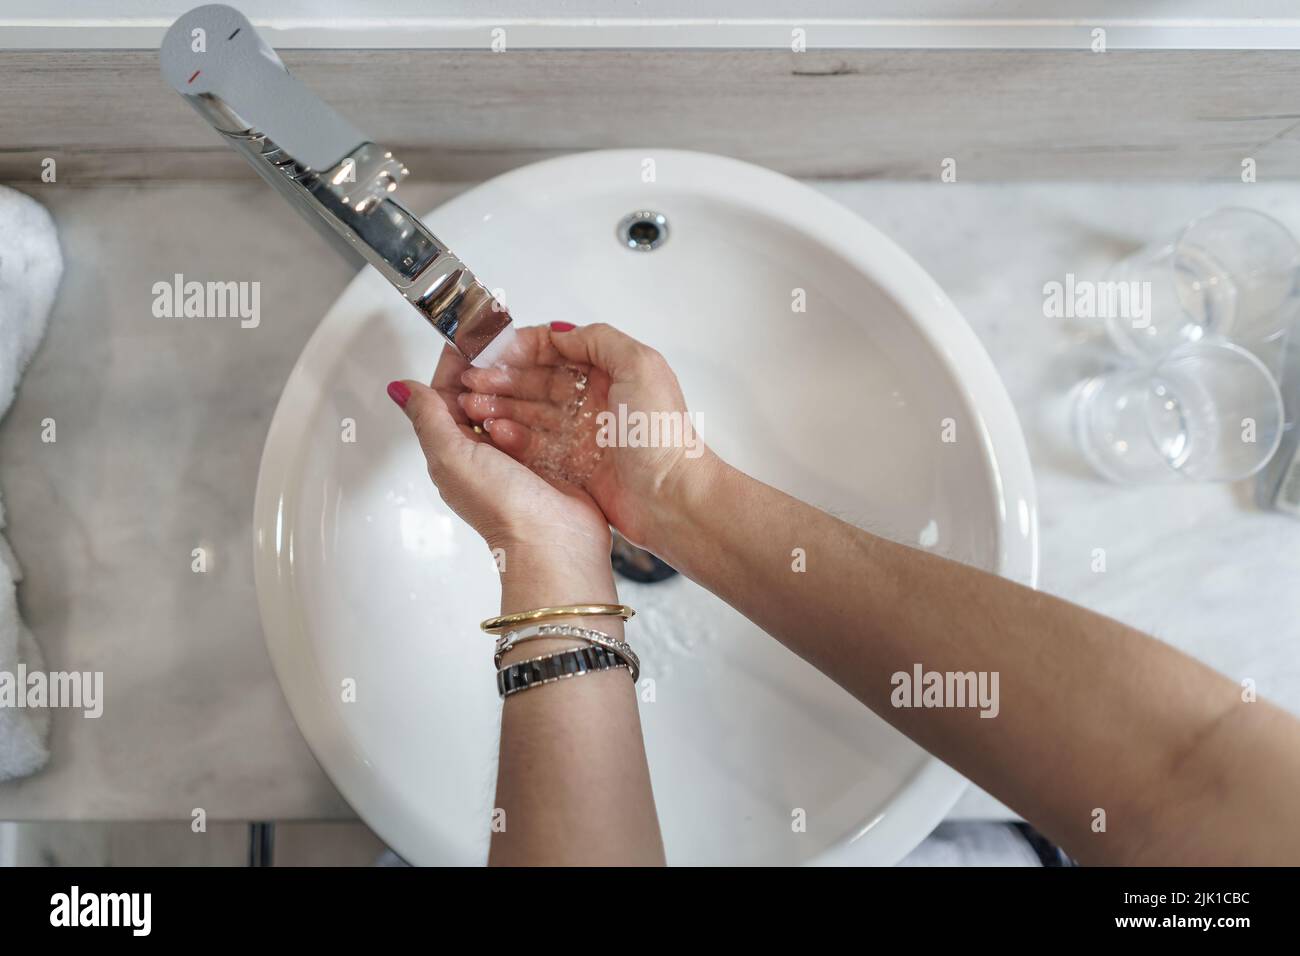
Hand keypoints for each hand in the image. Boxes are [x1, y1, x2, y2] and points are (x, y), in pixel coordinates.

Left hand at [387, 344, 613, 585]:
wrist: (554, 544)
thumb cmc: (502, 510)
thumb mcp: (451, 456)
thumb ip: (427, 417)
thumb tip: (398, 389)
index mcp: (453, 448)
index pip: (446, 391)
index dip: (456, 360)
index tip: (469, 332)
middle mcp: (483, 450)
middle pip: (481, 392)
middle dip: (489, 366)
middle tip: (502, 341)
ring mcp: (518, 452)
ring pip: (514, 401)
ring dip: (519, 381)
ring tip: (528, 362)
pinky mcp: (551, 455)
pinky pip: (546, 417)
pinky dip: (548, 400)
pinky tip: (555, 387)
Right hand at [458, 322, 717, 552]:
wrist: (672, 497)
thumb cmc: (661, 435)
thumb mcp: (641, 366)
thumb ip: (599, 340)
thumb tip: (560, 333)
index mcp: (611, 373)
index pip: (557, 351)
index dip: (522, 349)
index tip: (492, 350)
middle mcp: (594, 401)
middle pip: (537, 381)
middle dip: (503, 378)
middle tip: (473, 380)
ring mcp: (582, 435)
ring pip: (530, 413)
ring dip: (500, 406)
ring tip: (473, 405)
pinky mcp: (572, 466)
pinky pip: (533, 447)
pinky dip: (511, 438)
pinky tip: (492, 432)